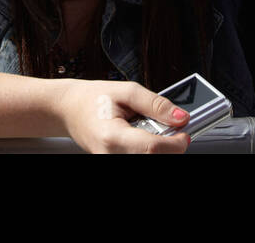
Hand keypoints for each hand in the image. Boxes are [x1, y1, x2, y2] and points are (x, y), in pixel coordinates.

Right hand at [56, 79, 190, 153]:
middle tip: (171, 131)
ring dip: (158, 150)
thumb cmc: (92, 99)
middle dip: (169, 147)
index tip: (184, 133)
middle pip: (153, 160)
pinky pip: (139, 159)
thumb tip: (180, 117)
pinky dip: (148, 151)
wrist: (69, 109)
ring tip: (151, 132)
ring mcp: (110, 163)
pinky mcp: (113, 163)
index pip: (152, 149)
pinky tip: (142, 138)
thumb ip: (156, 104)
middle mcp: (109, 156)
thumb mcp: (127, 91)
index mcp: (112, 137)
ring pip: (147, 161)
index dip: (175, 143)